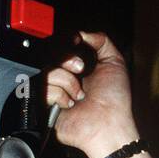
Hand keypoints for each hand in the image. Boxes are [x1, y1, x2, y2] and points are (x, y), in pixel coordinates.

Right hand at [45, 31, 139, 157]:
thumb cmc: (115, 99)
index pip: (62, 47)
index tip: (76, 46)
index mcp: (78, 67)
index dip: (67, 45)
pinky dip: (60, 95)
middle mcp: (65, 78)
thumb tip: (82, 32)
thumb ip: (101, 41)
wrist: (108, 124)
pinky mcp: (46, 106)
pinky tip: (70, 104)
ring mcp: (55, 91)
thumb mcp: (115, 62)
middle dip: (68, 60)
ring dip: (67, 82)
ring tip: (79, 95)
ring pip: (46, 72)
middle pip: (50, 56)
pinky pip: (43, 89)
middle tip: (81, 71)